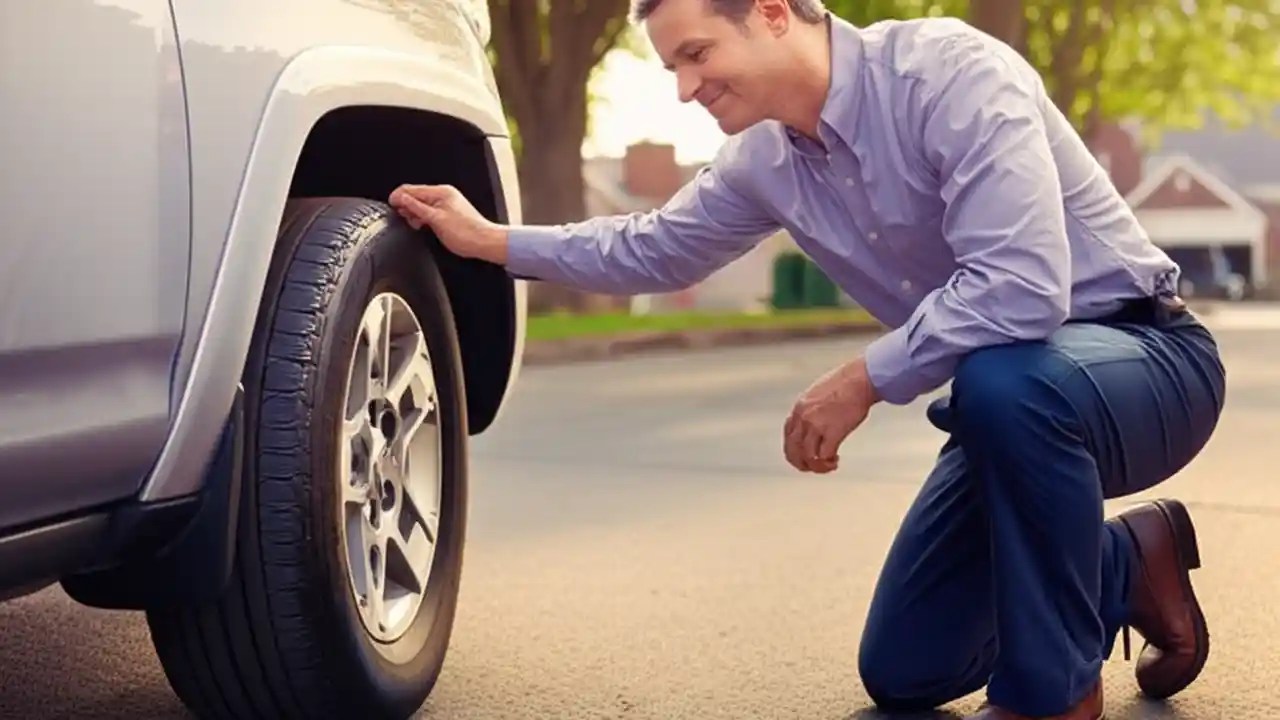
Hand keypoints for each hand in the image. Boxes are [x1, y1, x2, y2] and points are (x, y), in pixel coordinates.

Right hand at [389, 184, 506, 263]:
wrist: (484, 242)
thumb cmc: (465, 233)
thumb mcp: (435, 219)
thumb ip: (416, 207)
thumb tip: (400, 198)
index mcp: (440, 192)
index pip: (411, 189)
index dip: (398, 197)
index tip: (391, 207)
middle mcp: (444, 195)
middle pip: (416, 196)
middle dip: (406, 206)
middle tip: (406, 219)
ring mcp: (447, 204)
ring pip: (422, 205)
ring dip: (414, 213)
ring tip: (416, 225)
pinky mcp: (449, 213)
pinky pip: (430, 211)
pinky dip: (423, 218)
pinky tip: (423, 226)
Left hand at [783, 357, 879, 472]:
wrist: (860, 378)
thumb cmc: (847, 383)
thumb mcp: (820, 392)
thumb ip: (814, 407)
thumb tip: (819, 418)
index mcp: (800, 407)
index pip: (788, 434)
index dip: (795, 448)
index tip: (806, 453)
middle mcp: (803, 418)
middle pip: (792, 450)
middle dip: (800, 463)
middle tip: (813, 467)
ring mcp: (816, 425)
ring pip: (807, 457)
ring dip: (816, 466)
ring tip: (829, 465)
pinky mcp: (832, 432)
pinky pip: (823, 456)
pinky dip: (828, 463)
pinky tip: (835, 461)